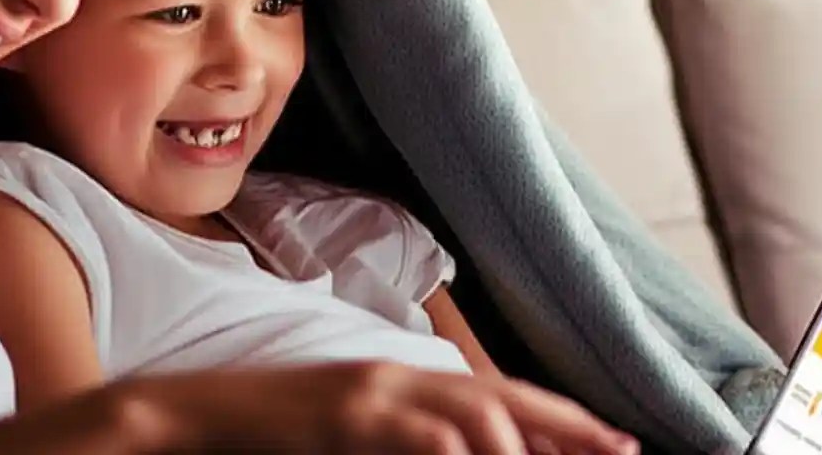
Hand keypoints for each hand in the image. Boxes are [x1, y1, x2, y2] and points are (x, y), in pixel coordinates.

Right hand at [117, 361, 639, 453]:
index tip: (616, 442)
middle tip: (622, 451)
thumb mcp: (356, 429)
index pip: (495, 392)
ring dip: (519, 442)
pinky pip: (417, 436)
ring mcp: (368, 393)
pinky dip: (456, 451)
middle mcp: (394, 375)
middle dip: (565, 425)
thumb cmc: (278, 431)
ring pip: (467, 412)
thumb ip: (413, 436)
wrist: (198, 414)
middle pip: (496, 395)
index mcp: (401, 376)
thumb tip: (475, 448)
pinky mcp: (341, 415)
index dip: (560, 417)